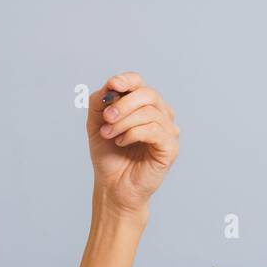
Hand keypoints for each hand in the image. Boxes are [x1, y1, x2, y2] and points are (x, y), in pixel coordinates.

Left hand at [87, 72, 179, 217]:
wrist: (112, 186)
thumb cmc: (108, 156)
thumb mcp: (96, 123)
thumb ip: (100, 101)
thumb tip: (111, 85)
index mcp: (143, 106)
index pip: (139, 83)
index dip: (127, 80)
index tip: (112, 85)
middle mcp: (160, 115)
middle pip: (147, 94)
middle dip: (123, 104)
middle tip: (106, 119)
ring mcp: (168, 131)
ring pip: (149, 112)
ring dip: (124, 122)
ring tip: (108, 134)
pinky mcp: (170, 147)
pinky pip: (154, 130)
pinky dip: (133, 133)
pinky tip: (121, 142)